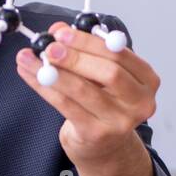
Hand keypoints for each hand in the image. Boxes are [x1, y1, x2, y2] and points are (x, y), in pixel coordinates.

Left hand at [15, 21, 160, 169]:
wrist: (103, 146)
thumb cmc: (103, 103)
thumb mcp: (99, 73)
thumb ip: (83, 49)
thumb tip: (58, 30)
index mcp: (146, 79)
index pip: (119, 54)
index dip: (89, 41)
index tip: (62, 33)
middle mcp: (139, 102)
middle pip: (108, 72)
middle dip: (74, 57)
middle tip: (48, 47)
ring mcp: (119, 121)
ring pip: (82, 90)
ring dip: (52, 71)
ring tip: (29, 58)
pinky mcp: (96, 134)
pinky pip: (65, 105)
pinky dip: (44, 87)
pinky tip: (30, 75)